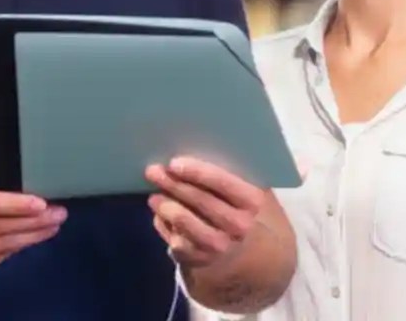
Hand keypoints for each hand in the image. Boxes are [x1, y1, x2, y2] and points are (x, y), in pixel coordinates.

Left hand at [145, 157, 266, 270]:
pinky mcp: (199, 259)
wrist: (244, 248)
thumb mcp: (241, 186)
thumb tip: (188, 145)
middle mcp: (239, 226)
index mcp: (252, 201)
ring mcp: (220, 245)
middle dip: (174, 184)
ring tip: (153, 195)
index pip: (224, 183)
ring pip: (185, 222)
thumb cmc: (235, 205)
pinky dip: (164, 224)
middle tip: (153, 171)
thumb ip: (223, 170)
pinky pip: (175, 240)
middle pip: (201, 201)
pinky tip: (160, 213)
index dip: (197, 172)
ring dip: (166, 205)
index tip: (174, 163)